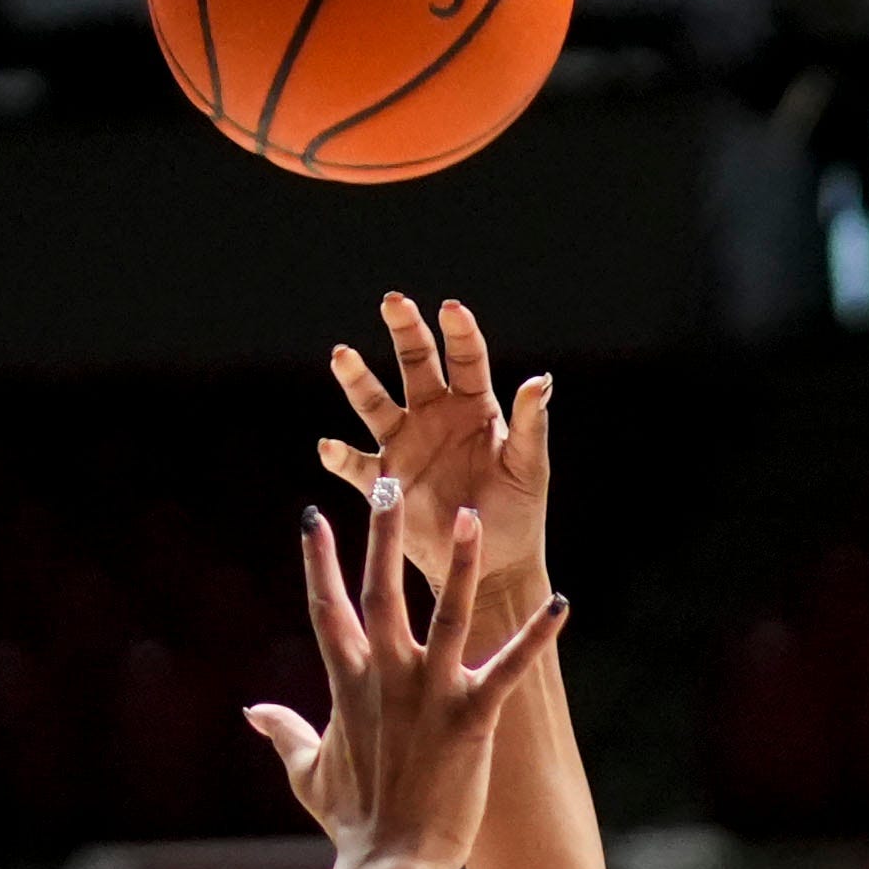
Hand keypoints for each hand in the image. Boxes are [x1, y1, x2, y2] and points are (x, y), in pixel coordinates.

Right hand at [246, 481, 569, 868]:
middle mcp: (385, 676)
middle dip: (380, 535)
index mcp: (346, 684)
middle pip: (379, 590)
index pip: (326, 608)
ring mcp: (429, 692)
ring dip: (460, 564)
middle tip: (386, 483)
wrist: (391, 864)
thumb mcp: (307, 773)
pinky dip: (538, 636)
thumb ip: (284, 733)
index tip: (313, 518)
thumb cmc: (353, 823)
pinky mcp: (472, 715)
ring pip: (447, 613)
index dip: (318, 562)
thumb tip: (252, 709)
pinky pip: (510, 667)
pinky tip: (563, 603)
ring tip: (470, 517)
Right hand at [321, 294, 550, 635]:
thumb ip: (529, 423)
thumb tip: (541, 380)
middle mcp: (435, 416)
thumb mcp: (528, 466)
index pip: (466, 358)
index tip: (450, 309)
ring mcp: (405, 446)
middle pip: (415, 362)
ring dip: (358, 380)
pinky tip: (328, 447)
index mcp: (475, 407)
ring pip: (375, 403)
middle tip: (393, 302)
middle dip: (404, 331)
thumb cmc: (518, 513)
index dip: (459, 332)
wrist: (491, 566)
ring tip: (342, 356)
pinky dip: (339, 457)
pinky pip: (356, 465)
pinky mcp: (384, 483)